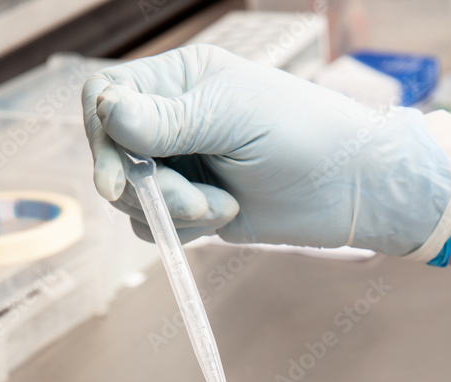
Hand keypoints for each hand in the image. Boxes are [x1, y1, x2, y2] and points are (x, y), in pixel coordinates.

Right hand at [82, 45, 450, 258]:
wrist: (348, 189)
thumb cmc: (301, 136)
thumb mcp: (232, 118)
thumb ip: (168, 120)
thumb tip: (106, 112)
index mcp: (177, 81)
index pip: (105, 98)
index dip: (101, 137)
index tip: (115, 179)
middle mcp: (172, 122)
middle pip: (113, 156)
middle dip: (148, 186)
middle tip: (193, 203)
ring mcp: (182, 167)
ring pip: (133, 197)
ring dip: (173, 211)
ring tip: (222, 207)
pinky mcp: (195, 207)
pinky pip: (157, 224)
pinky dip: (183, 230)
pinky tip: (227, 217)